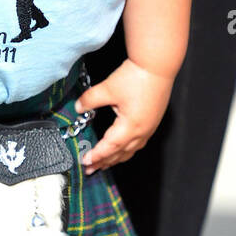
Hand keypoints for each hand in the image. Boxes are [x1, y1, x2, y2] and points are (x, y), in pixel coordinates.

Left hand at [73, 59, 173, 174]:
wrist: (158, 66)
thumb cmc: (137, 77)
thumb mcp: (108, 88)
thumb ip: (90, 99)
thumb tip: (78, 108)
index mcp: (130, 126)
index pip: (110, 147)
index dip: (97, 156)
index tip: (85, 161)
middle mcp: (142, 131)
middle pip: (120, 154)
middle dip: (104, 162)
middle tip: (90, 169)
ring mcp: (149, 128)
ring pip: (131, 150)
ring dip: (116, 159)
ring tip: (104, 164)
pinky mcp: (152, 122)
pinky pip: (138, 143)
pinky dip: (127, 150)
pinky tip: (122, 149)